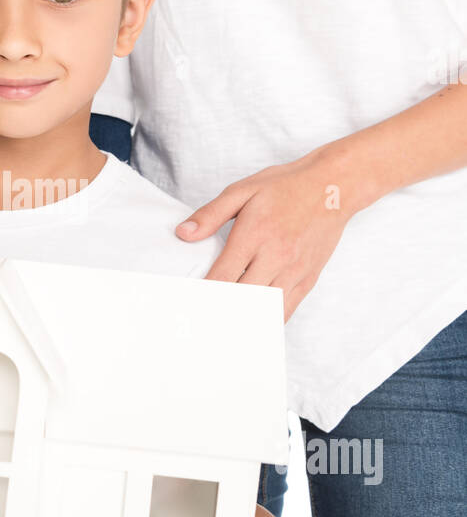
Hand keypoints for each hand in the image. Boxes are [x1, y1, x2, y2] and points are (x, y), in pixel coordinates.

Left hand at [176, 149, 352, 320]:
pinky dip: (265, 321)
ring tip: (222, 329)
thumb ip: (210, 214)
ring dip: (242, 320)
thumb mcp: (242, 190)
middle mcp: (276, 256)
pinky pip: (285, 311)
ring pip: (264, 311)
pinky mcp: (308, 279)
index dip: (202, 296)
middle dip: (218, 312)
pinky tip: (250, 323)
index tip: (187, 304)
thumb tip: (183, 233)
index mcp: (255, 234)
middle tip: (198, 321)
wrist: (333, 187)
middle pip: (242, 299)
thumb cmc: (286, 186)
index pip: (222, 277)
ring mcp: (295, 271)